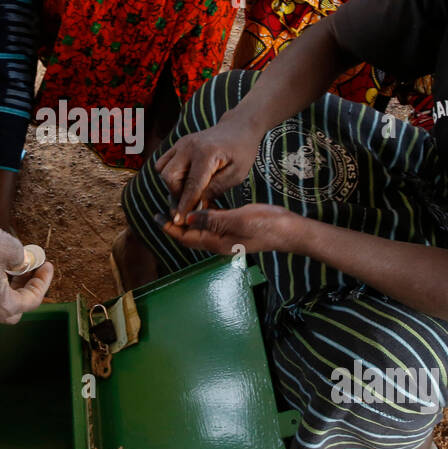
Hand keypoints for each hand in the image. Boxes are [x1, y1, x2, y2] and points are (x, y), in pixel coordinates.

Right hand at [0, 217, 54, 323]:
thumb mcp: (12, 247)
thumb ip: (24, 261)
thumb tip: (25, 263)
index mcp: (2, 307)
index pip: (32, 300)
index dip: (43, 281)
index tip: (47, 265)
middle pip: (15, 308)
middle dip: (26, 288)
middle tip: (31, 268)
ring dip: (9, 286)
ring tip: (14, 263)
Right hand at [154, 118, 262, 222]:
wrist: (238, 127)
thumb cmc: (241, 151)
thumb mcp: (236, 174)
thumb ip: (215, 190)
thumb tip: (196, 206)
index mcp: (206, 154)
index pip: (191, 185)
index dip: (185, 205)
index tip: (179, 221)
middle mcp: (189, 146)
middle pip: (170, 177)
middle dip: (176, 194)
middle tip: (191, 202)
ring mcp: (181, 143)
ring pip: (163, 170)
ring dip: (173, 185)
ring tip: (189, 191)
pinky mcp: (178, 144)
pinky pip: (163, 163)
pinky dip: (170, 175)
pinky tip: (184, 180)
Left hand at [160, 203, 303, 255]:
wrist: (291, 231)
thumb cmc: (267, 225)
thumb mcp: (237, 219)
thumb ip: (212, 219)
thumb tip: (188, 218)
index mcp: (217, 242)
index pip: (185, 237)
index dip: (169, 227)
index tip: (156, 216)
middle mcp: (218, 243)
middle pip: (189, 235)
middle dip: (175, 223)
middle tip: (162, 207)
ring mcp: (227, 238)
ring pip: (200, 230)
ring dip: (187, 219)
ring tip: (177, 205)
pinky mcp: (234, 230)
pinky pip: (212, 225)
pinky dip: (202, 216)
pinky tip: (200, 206)